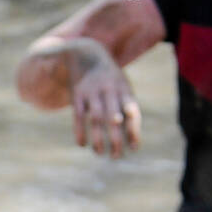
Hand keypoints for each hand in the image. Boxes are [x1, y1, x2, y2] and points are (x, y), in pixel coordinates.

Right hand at [67, 39, 141, 157]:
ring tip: (100, 153)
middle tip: (116, 156)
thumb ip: (128, 110)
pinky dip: (80, 131)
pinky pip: (79, 116)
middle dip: (116, 139)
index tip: (134, 148)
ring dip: (98, 138)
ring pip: (96, 119)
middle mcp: (110, 90)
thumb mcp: (122, 89)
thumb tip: (132, 140)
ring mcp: (92, 92)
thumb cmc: (109, 80)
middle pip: (114, 118)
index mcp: (124, 89)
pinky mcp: (77, 95)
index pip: (132, 112)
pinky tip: (82, 144)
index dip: (133, 130)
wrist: (87, 55)